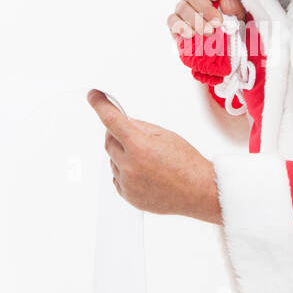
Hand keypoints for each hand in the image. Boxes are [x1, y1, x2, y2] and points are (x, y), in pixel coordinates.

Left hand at [86, 89, 221, 223]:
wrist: (199, 192)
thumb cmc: (187, 164)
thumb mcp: (166, 135)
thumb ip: (141, 127)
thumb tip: (124, 122)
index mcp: (139, 146)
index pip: (111, 120)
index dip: (100, 105)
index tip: (93, 96)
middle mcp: (129, 165)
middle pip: (109, 142)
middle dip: (117, 135)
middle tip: (133, 136)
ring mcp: (128, 183)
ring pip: (113, 161)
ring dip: (122, 155)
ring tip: (148, 161)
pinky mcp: (128, 196)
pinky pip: (117, 178)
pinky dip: (125, 171)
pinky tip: (145, 172)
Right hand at [166, 0, 245, 39]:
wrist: (227, 45)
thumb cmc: (233, 24)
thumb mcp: (240, 14)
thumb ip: (236, 6)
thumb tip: (225, 3)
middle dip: (205, 8)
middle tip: (218, 22)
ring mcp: (182, 9)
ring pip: (182, 8)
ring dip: (196, 20)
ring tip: (209, 32)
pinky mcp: (175, 24)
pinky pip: (172, 21)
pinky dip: (181, 27)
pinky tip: (191, 34)